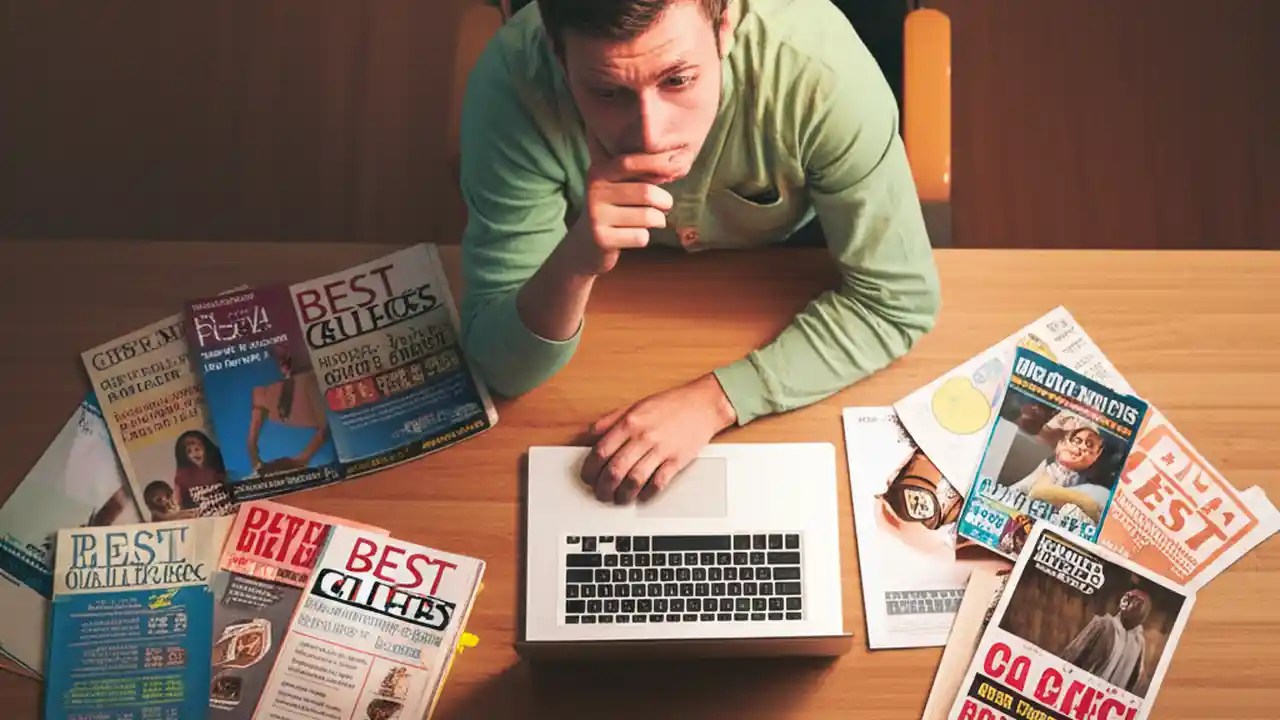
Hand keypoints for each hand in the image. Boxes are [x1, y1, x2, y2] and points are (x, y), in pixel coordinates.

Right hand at [559, 138, 679, 276]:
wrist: (585, 245)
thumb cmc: (612, 210)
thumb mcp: (616, 185)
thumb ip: (636, 172)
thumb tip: (674, 158)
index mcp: (599, 172)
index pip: (631, 162)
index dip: (656, 163)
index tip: (677, 165)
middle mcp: (595, 191)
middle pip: (646, 192)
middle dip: (665, 201)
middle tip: (665, 205)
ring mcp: (596, 216)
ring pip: (647, 216)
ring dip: (658, 220)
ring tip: (653, 221)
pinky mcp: (602, 239)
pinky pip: (641, 237)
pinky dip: (644, 238)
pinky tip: (635, 237)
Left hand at [581, 374, 736, 503]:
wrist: (703, 405)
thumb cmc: (670, 405)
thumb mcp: (634, 406)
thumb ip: (610, 421)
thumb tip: (589, 436)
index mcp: (630, 422)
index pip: (601, 452)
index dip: (590, 469)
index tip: (588, 477)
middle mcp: (643, 436)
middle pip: (615, 470)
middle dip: (603, 487)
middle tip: (601, 493)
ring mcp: (661, 449)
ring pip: (634, 480)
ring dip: (623, 495)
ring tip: (618, 499)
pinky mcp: (677, 460)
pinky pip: (658, 483)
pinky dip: (647, 494)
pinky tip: (642, 496)